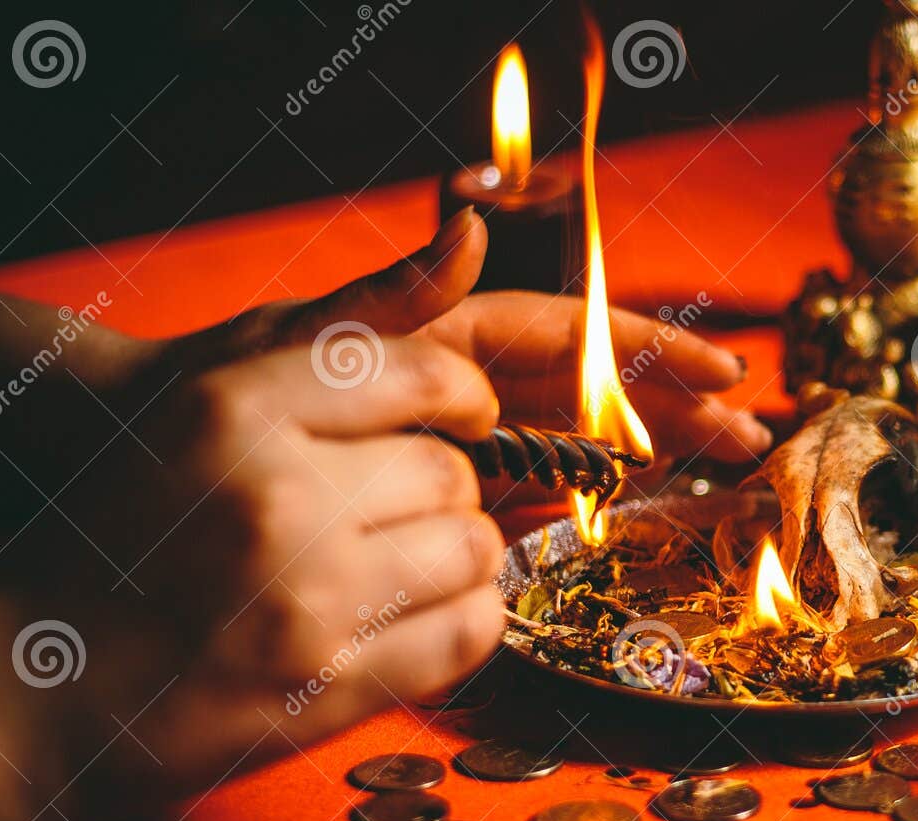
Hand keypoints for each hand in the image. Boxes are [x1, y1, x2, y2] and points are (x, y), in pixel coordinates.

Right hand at [0, 330, 504, 820]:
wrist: (30, 668)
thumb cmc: (125, 507)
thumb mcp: (212, 381)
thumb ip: (353, 318)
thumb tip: (472, 235)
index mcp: (232, 409)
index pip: (426, 378)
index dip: (465, 399)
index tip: (461, 417)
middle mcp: (269, 501)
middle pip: (452, 473)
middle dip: (445, 486)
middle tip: (403, 504)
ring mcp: (298, 604)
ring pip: (472, 552)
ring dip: (459, 555)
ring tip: (406, 560)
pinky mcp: (321, 690)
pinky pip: (465, 637)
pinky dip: (465, 620)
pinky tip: (420, 614)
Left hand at [156, 207, 772, 465]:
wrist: (166, 454)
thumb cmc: (233, 385)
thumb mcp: (314, 338)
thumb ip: (396, 291)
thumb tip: (470, 222)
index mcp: (449, 332)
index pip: (575, 335)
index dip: (653, 353)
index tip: (726, 373)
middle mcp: (467, 378)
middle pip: (596, 385)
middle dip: (677, 406)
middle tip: (752, 438)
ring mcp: (462, 432)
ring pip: (579, 432)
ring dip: (653, 445)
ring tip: (724, 463)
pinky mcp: (447, 482)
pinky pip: (536, 479)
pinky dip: (592, 486)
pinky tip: (639, 500)